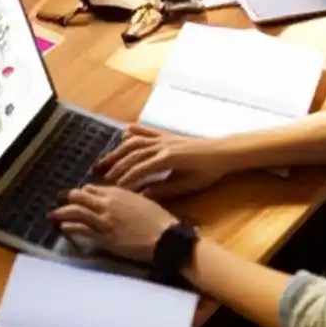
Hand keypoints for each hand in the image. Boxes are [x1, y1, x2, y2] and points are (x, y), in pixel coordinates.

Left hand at [47, 185, 177, 261]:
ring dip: (62, 213)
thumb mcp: (143, 201)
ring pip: (76, 211)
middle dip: (68, 199)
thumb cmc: (159, 220)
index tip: (79, 197)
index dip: (83, 192)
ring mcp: (104, 220)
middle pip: (79, 195)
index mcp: (118, 192)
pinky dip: (70, 227)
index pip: (92, 187)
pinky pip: (81, 229)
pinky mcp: (104, 237)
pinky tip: (64, 228)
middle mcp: (108, 203)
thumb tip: (119, 200)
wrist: (166, 237)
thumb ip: (127, 198)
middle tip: (60, 203)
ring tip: (53, 215)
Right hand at [93, 125, 228, 197]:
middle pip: (132, 154)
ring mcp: (163, 138)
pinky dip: (133, 132)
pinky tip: (123, 135)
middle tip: (103, 177)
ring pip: (134, 142)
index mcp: (168, 159)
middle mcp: (162, 145)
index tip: (114, 188)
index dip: (126, 179)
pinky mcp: (165, 135)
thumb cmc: (208, 171)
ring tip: (106, 160)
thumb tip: (142, 195)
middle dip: (116, 166)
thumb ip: (164, 189)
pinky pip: (146, 131)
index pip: (140, 169)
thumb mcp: (187, 185)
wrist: (223, 152)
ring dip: (118, 151)